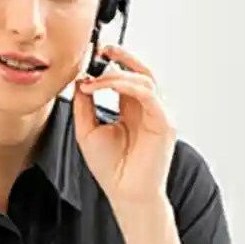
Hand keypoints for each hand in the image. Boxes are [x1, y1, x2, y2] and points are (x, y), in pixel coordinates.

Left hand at [71, 44, 175, 207]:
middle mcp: (150, 108)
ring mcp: (160, 114)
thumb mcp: (87, 129)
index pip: (128, 75)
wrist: (124, 194)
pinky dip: (125, 85)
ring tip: (93, 77)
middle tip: (101, 49)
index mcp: (134, 108)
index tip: (93, 54)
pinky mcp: (164, 123)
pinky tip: (103, 86)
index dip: (114, 61)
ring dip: (116, 73)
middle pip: (142, 70)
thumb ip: (85, 104)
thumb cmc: (110, 168)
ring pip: (144, 78)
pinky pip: (147, 94)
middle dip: (122, 56)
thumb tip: (80, 79)